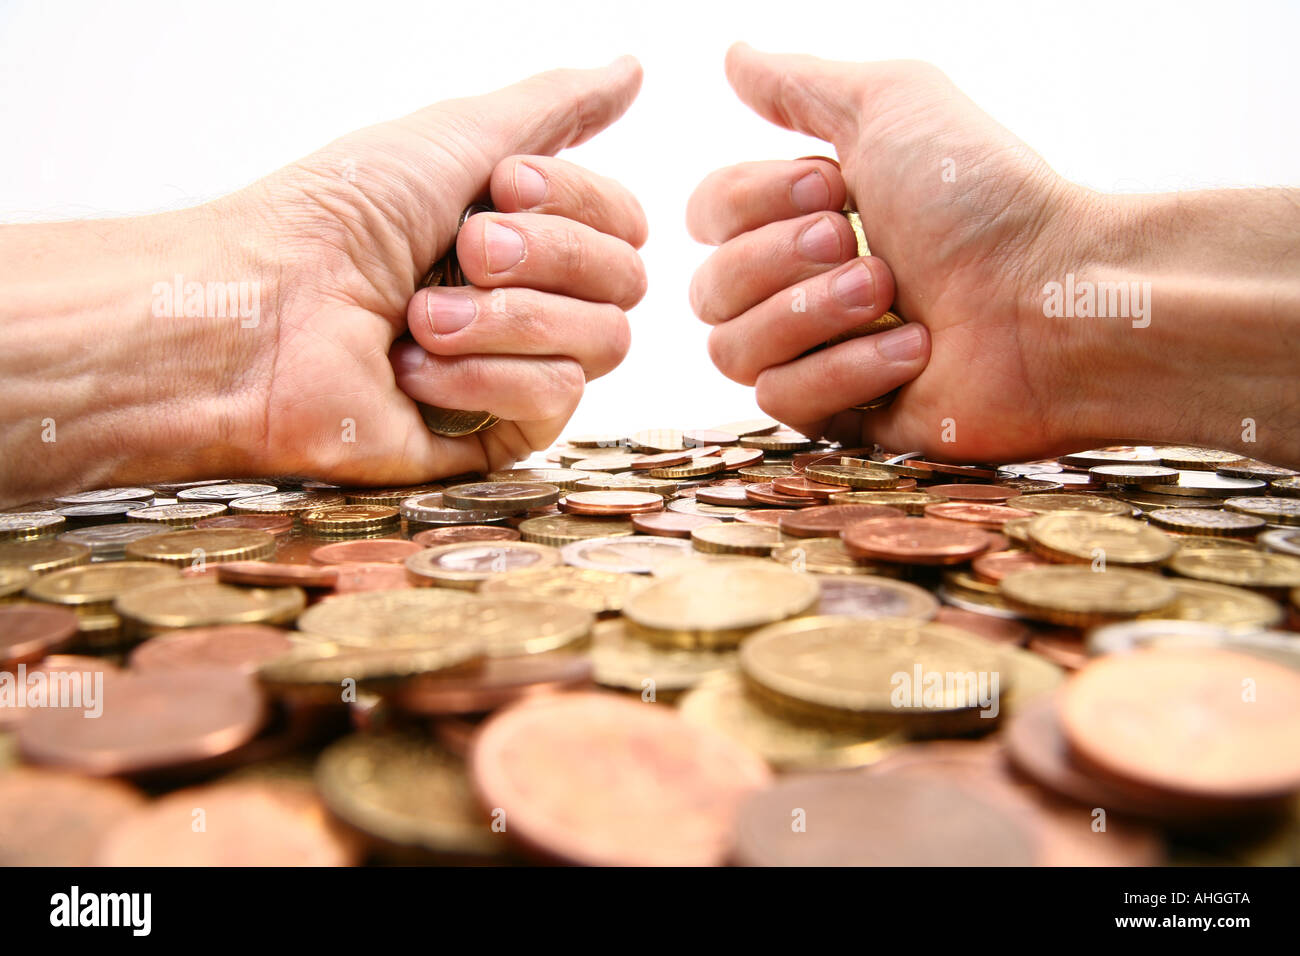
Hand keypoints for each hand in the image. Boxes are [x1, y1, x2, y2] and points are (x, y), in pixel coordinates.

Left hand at [0, 58, 645, 504]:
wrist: (264, 308)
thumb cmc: (337, 216)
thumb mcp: (456, 134)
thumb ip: (556, 105)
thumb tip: (630, 68)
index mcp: (524, 230)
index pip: (624, 223)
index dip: (577, 201)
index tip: (500, 188)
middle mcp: (529, 299)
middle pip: (624, 282)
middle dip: (544, 257)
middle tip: (463, 250)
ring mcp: (516, 369)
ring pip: (602, 343)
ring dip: (508, 319)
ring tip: (422, 316)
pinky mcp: (497, 436)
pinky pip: (555, 402)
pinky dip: (482, 377)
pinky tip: (414, 371)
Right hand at [687, 44, 1094, 460]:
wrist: (1055, 296)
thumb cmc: (983, 196)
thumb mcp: (892, 105)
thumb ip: (800, 84)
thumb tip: (733, 56)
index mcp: (804, 215)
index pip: (708, 215)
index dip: (753, 202)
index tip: (834, 186)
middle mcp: (802, 287)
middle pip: (708, 289)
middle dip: (782, 262)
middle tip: (863, 246)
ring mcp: (820, 356)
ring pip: (732, 352)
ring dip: (811, 315)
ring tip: (889, 294)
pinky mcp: (845, 418)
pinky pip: (781, 401)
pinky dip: (845, 371)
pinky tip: (912, 353)